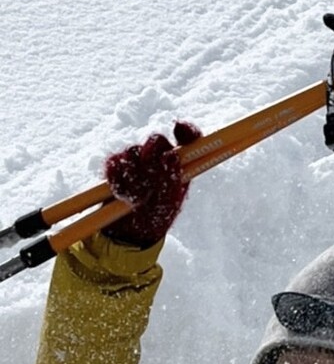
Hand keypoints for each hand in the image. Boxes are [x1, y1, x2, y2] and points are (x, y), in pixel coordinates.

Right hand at [104, 121, 201, 245]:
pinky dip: (116, 177)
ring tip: (135, 198)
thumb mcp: (167, 204)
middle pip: (157, 140)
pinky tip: (119, 193)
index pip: (189, 140)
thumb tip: (171, 156)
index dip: (187, 131)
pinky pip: (114, 162)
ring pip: (133, 151)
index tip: (178, 128)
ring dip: (133, 174)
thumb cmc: (154, 219)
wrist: (128, 235)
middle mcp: (158, 160)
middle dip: (153, 152)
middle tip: (149, 171)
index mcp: (179, 166)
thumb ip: (169, 179)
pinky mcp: (116, 168)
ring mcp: (137, 162)